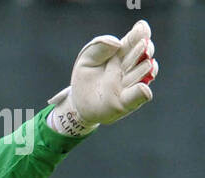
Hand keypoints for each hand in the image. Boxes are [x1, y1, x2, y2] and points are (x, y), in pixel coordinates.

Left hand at [48, 19, 157, 137]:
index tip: (140, 28)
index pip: (135, 38)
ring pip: (145, 71)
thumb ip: (99, 46)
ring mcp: (131, 84)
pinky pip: (138, 96)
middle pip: (145, 53)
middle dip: (146, 48)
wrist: (77, 103)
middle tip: (143, 45)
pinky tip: (143, 87)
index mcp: (122, 52)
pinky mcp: (125, 102)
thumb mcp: (87, 58)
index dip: (141, 32)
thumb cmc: (85, 76)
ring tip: (146, 63)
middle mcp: (130, 66)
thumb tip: (117, 44)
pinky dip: (142, 92)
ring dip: (146, 66)